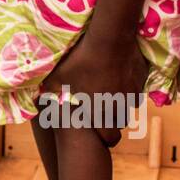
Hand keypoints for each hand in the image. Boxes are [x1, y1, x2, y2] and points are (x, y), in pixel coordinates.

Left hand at [40, 30, 148, 146]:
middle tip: (102, 108)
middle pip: (120, 124)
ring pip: (129, 106)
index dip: (104, 137)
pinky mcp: (142, 81)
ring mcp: (133, 95)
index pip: (109, 139)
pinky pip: (136, 89)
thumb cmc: (81, 62)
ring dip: (121, 103)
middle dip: (112, 120)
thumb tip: (37, 97)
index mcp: (101, 115)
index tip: (99, 130)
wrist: (110, 41)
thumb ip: (49, 91)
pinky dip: (129, 86)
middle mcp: (120, 109)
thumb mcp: (58, 77)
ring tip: (109, 89)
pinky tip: (119, 75)